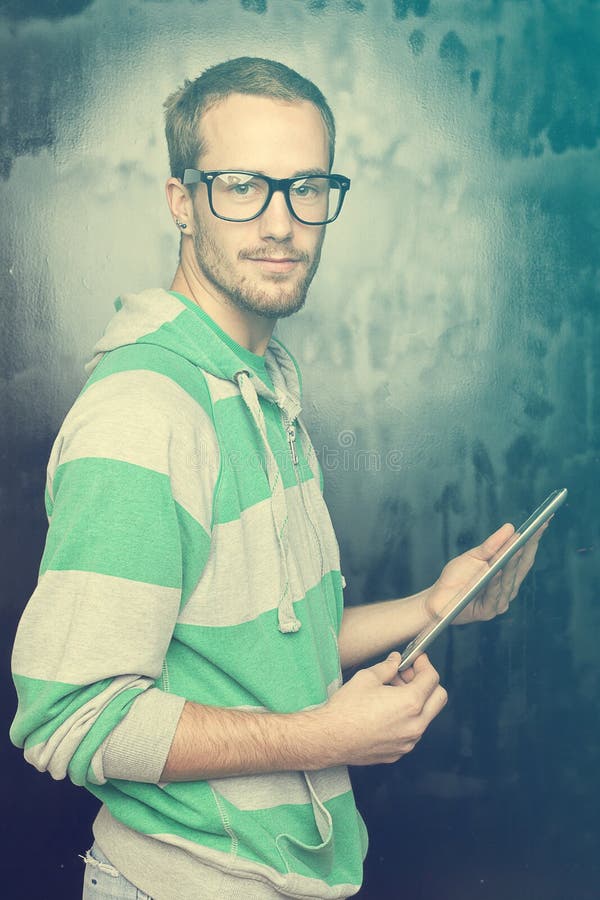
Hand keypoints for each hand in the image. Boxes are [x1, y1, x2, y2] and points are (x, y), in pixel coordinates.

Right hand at [319, 652, 446, 765]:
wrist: (330, 738)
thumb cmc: (346, 709)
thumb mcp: (367, 678)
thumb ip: (388, 667)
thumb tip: (396, 660)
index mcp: (410, 703)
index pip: (432, 679)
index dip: (425, 664)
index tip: (417, 660)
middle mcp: (415, 725)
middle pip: (439, 698)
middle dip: (427, 683)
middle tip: (408, 674)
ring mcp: (408, 741)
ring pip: (426, 716)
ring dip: (417, 701)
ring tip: (392, 692)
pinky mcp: (399, 752)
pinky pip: (412, 732)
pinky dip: (406, 718)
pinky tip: (386, 711)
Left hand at [425, 520, 548, 625]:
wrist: (437, 599)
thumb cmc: (456, 578)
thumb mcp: (474, 556)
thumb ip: (492, 545)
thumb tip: (510, 528)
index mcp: (507, 575)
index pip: (524, 555)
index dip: (534, 539)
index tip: (543, 522)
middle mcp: (507, 588)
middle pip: (522, 566)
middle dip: (530, 546)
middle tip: (537, 529)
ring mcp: (499, 601)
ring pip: (509, 579)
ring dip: (513, 562)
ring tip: (518, 545)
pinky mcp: (488, 611)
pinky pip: (494, 594)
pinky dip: (496, 582)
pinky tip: (497, 569)